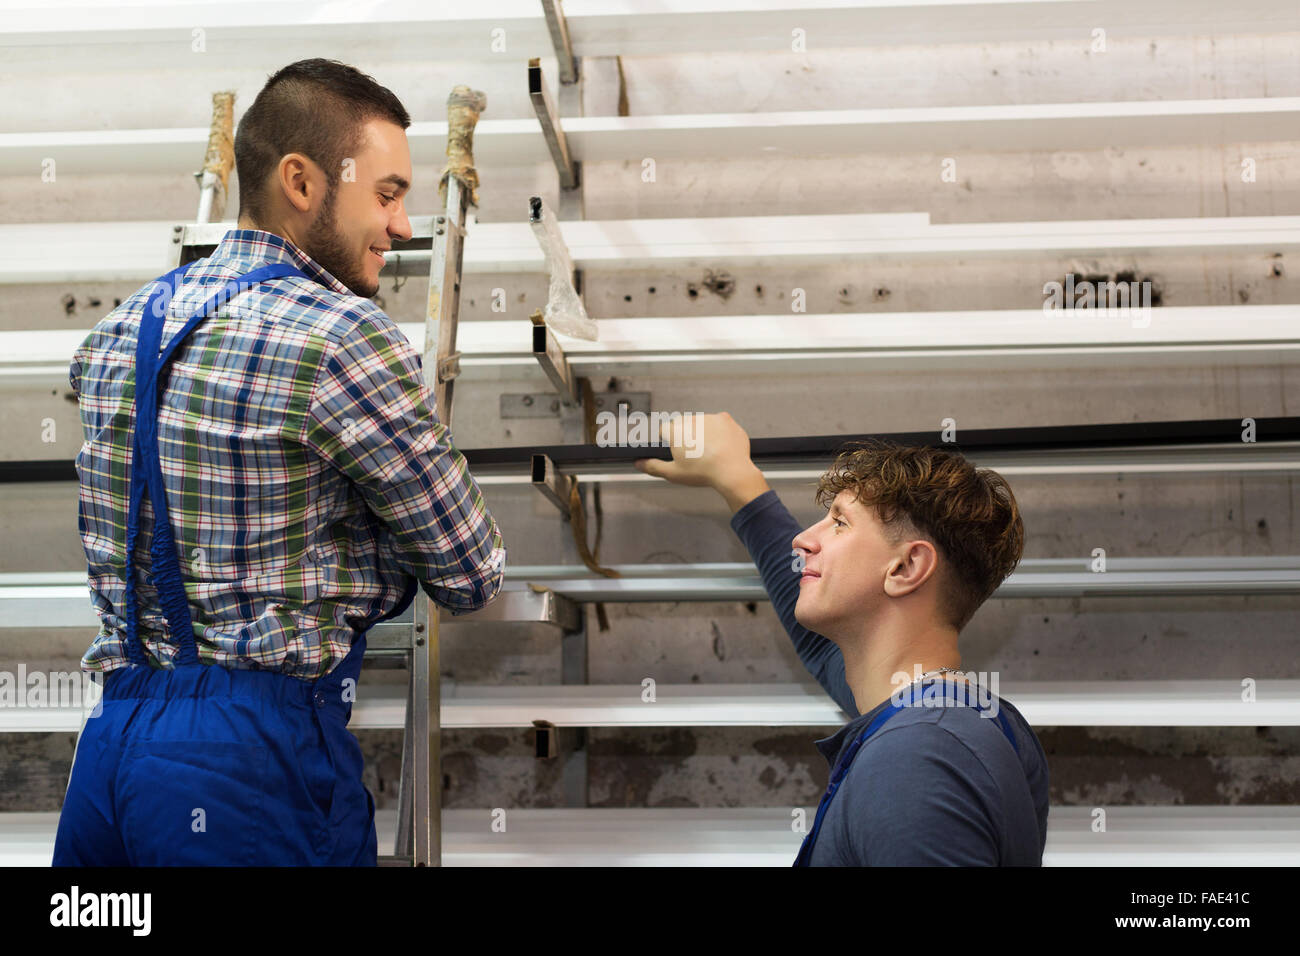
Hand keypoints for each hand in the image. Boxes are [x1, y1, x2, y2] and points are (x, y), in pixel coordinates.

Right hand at [634, 412, 770, 510]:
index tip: (675, 450)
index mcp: (675, 431)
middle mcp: (691, 420)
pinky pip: (718, 422)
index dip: (669, 441)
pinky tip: (720, 444)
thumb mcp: (673, 474)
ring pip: (701, 422)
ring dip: (703, 432)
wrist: (732, 471)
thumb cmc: (703, 472)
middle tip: (694, 454)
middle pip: (683, 425)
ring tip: (709, 451)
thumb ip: (653, 467)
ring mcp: (709, 417)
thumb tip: (639, 464)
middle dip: (686, 436)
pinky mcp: (725, 419)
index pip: (665, 430)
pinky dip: (719, 431)